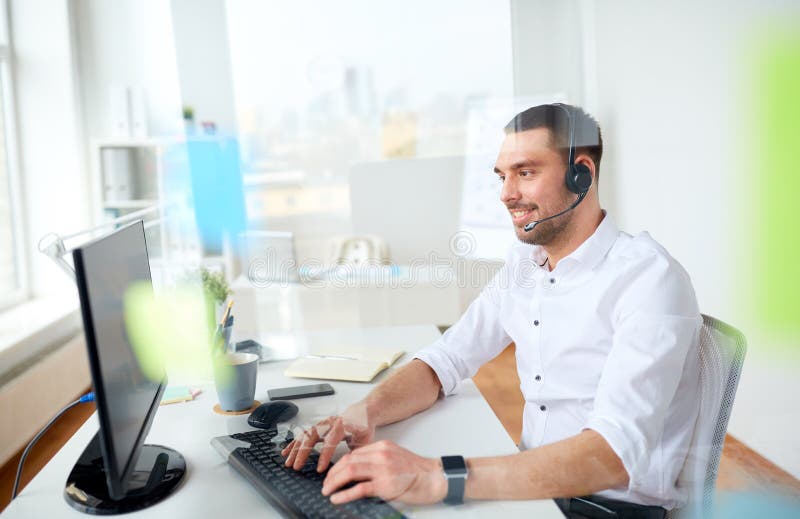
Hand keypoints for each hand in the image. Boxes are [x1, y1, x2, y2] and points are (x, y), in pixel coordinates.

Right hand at [281, 403, 374, 471]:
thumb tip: (351, 467)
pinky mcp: (317, 426)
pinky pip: (303, 434)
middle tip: (297, 466)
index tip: (320, 469)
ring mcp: (322, 424)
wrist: (362, 412)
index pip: (331, 440)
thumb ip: (358, 452)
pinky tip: (286, 452)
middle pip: (313, 436)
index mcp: (342, 425)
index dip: (324, 455)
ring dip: (295, 449)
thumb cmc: (364, 426)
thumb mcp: (366, 439)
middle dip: (303, 452)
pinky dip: (293, 444)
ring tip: (288, 463)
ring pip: (305, 435)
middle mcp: (329, 422)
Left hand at [321, 440, 446, 504]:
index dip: (339, 465)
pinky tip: (336, 498)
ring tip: (327, 491)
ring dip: (334, 482)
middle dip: (333, 474)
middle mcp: (381, 455)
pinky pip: (359, 488)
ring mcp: (383, 469)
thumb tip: (360, 473)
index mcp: (382, 447)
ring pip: (350, 471)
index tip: (332, 474)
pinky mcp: (386, 484)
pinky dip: (344, 494)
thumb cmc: (419, 472)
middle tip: (325, 484)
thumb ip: (378, 461)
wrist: (437, 477)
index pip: (354, 454)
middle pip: (348, 461)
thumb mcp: (396, 458)